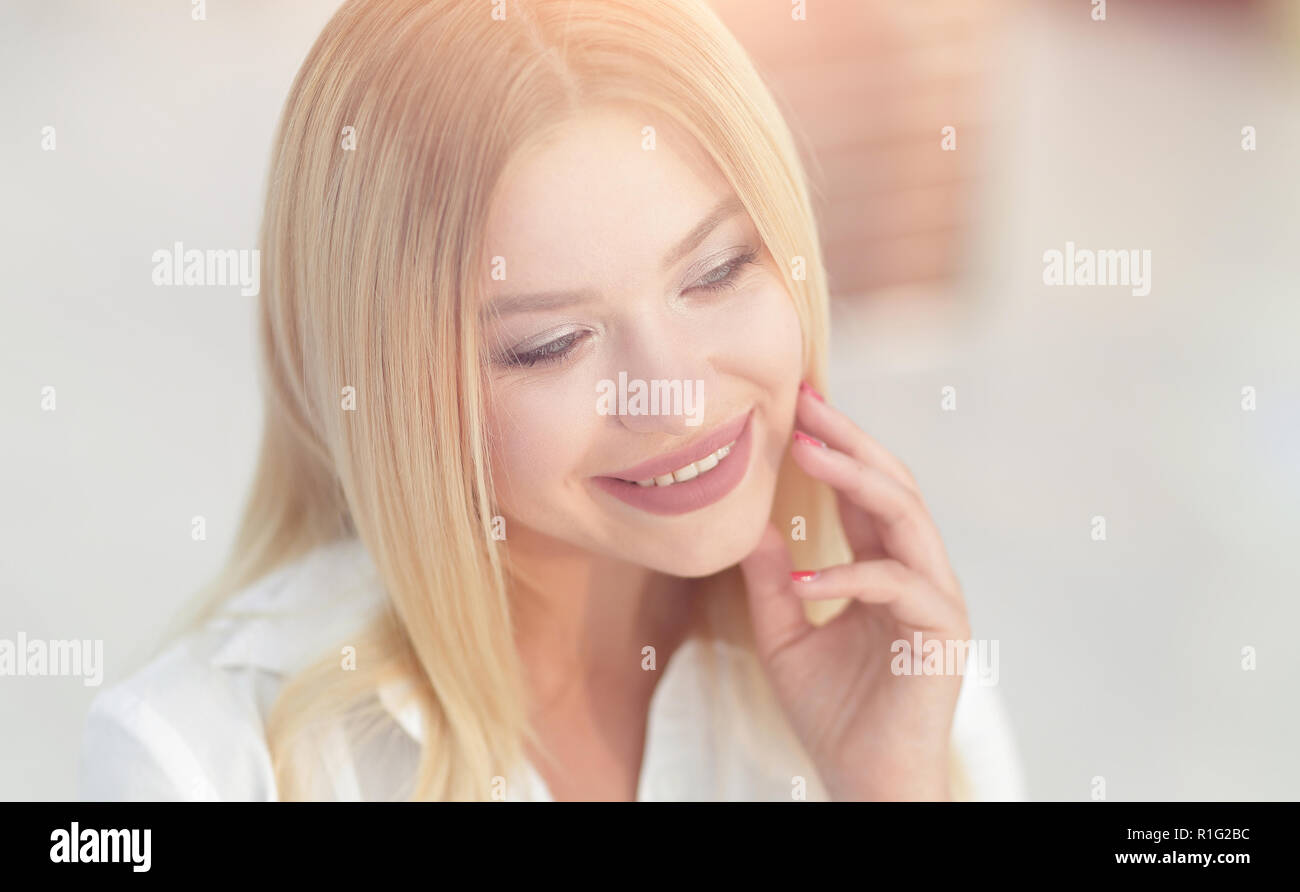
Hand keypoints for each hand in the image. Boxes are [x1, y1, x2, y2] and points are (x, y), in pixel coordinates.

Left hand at [738, 381, 970, 800]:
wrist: (865, 784)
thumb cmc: (833, 716)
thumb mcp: (784, 637)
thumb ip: (771, 582)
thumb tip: (746, 525)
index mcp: (884, 570)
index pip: (864, 492)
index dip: (834, 446)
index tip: (796, 404)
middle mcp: (917, 574)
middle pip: (893, 486)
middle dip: (850, 440)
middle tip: (807, 401)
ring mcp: (937, 600)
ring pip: (908, 518)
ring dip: (857, 479)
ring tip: (808, 450)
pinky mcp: (943, 634)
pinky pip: (899, 586)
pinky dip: (851, 576)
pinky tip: (805, 578)